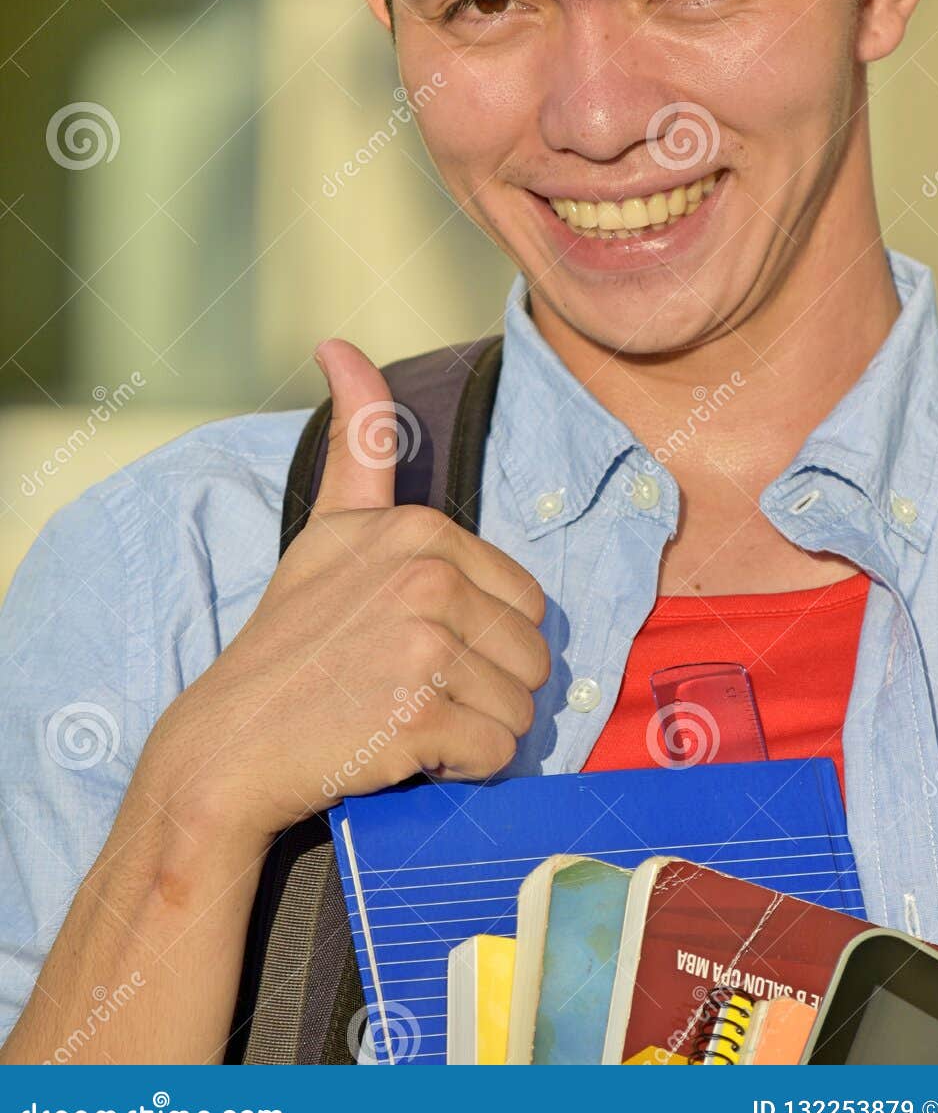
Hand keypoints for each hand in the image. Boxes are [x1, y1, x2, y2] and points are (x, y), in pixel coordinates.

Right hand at [146, 339, 550, 843]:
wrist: (228, 743)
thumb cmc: (293, 639)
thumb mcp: (330, 526)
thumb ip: (358, 439)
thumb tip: (337, 343)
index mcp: (421, 528)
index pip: (526, 601)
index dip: (482, 639)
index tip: (412, 645)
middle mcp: (427, 574)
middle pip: (533, 655)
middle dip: (485, 687)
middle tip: (408, 688)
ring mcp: (422, 644)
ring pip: (523, 709)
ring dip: (474, 730)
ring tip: (403, 716)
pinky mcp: (417, 714)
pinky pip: (497, 754)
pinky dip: (461, 770)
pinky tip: (404, 751)